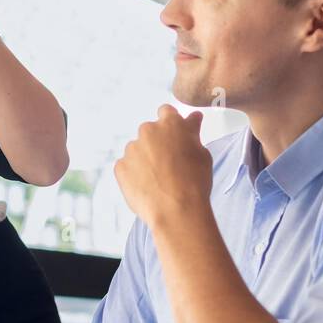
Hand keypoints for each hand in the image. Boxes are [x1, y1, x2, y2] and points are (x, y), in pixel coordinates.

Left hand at [114, 105, 212, 228]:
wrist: (176, 210)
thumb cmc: (194, 182)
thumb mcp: (202, 153)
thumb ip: (193, 132)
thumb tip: (193, 117)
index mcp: (169, 124)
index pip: (166, 112)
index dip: (171, 125)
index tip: (174, 137)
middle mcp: (147, 131)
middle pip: (150, 132)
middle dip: (157, 143)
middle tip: (169, 164)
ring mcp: (131, 149)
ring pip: (137, 150)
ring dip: (144, 159)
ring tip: (159, 180)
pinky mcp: (120, 167)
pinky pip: (127, 166)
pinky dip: (134, 174)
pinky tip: (148, 186)